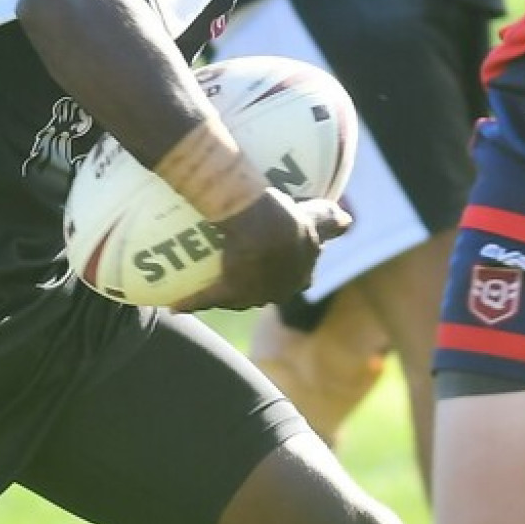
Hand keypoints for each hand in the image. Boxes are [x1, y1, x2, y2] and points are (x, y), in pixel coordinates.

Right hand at [175, 192, 350, 310]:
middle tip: (243, 264)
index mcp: (300, 276)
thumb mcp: (318, 215)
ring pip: (238, 297)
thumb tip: (349, 222)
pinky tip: (175, 307)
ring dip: (228, 294)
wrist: (265, 226)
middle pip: (267, 290)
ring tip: (215, 280)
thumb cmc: (293, 218)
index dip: (288, 271)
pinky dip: (191, 304)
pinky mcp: (227, 291)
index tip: (276, 259)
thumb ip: (334, 219)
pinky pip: (206, 299)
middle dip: (259, 284)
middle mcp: (278, 291)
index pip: (297, 279)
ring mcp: (252, 294)